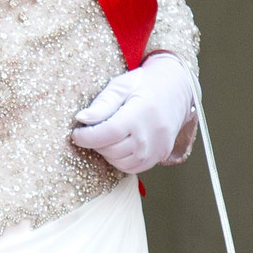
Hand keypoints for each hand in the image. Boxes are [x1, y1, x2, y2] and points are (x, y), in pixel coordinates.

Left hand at [70, 52, 195, 172]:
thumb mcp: (121, 86)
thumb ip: (102, 104)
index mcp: (140, 113)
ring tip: (107, 136)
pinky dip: (120, 160)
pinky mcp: (159, 156)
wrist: (176, 90)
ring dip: (107, 152)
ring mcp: (156, 149)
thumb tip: (81, 119)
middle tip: (92, 131)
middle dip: (95, 143)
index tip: (76, 133)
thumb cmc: (144, 84)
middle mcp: (150, 135)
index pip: (107, 133)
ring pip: (120, 162)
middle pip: (111, 150)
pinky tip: (119, 145)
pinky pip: (132, 167)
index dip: (87, 137)